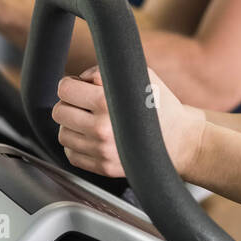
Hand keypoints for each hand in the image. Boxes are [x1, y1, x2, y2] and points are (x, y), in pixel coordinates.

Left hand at [52, 66, 205, 178]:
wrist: (181, 141)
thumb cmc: (161, 105)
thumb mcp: (141, 76)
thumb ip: (106, 72)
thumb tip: (80, 78)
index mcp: (107, 102)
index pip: (65, 90)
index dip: (70, 85)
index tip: (79, 87)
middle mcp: (101, 129)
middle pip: (59, 112)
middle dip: (70, 104)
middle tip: (84, 103)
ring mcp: (101, 152)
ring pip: (63, 134)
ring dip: (72, 126)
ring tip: (90, 121)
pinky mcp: (103, 168)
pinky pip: (72, 155)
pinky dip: (78, 145)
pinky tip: (93, 138)